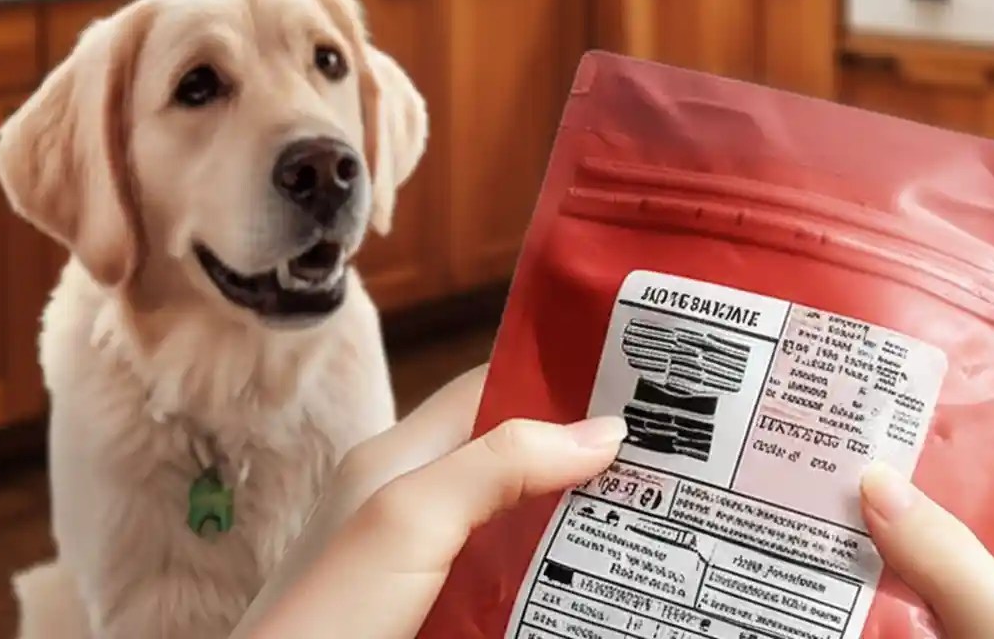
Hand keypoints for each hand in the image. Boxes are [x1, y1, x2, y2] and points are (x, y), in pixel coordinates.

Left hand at [233, 365, 626, 638]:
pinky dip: (554, 577)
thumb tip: (602, 429)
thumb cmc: (330, 613)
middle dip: (582, 458)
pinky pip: (509, 580)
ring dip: (577, 522)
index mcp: (398, 457)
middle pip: (512, 458)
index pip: (488, 389)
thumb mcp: (412, 515)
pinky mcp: (441, 610)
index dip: (555, 380)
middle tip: (663, 462)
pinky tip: (598, 586)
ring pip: (518, 525)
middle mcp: (415, 502)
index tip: (632, 383)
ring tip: (653, 519)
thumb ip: (497, 463)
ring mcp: (428, 562)